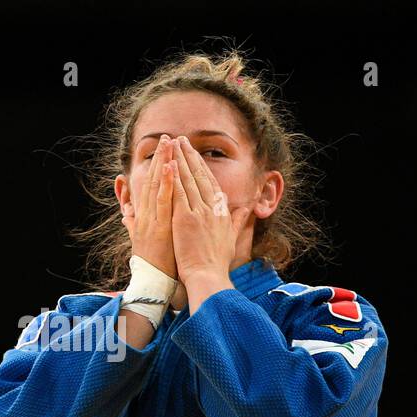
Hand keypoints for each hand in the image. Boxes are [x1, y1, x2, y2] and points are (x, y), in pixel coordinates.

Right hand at [121, 135, 178, 277]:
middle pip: (154, 181)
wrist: (153, 285)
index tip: (164, 150)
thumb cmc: (154, 265)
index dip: (158, 167)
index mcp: (145, 217)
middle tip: (167, 138)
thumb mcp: (140, 239)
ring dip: (163, 163)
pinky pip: (163, 201)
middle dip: (160, 158)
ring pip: (157, 186)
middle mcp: (146, 215)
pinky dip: (167, 183)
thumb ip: (132, 223)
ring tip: (169, 144)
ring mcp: (151, 220)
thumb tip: (125, 212)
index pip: (151, 187)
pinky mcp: (158, 228)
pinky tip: (171, 167)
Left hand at [168, 135, 252, 284]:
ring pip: (189, 180)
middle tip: (181, 140)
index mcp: (222, 212)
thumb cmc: (217, 263)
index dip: (202, 166)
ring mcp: (199, 212)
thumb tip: (247, 209)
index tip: (195, 154)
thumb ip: (238, 221)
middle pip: (200, 176)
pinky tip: (169, 164)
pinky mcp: (186, 219)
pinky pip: (179, 193)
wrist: (208, 277)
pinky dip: (174, 177)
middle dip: (190, 156)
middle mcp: (212, 209)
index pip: (211, 183)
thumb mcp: (232, 238)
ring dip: (180, 160)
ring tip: (173, 144)